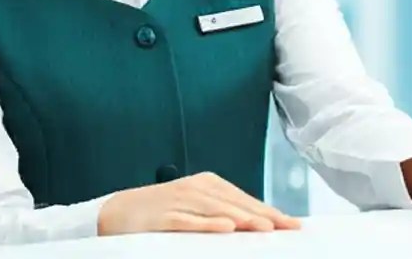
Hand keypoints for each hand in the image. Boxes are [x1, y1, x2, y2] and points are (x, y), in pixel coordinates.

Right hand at [97, 171, 301, 234]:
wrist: (118, 211)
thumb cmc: (163, 212)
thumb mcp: (196, 208)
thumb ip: (222, 212)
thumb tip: (257, 224)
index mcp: (208, 184)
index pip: (245, 199)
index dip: (270, 211)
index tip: (293, 224)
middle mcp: (197, 188)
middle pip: (237, 202)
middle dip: (263, 215)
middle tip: (286, 227)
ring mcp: (181, 200)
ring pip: (218, 210)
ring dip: (242, 217)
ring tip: (265, 227)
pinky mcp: (164, 216)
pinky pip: (190, 220)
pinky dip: (208, 223)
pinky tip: (226, 228)